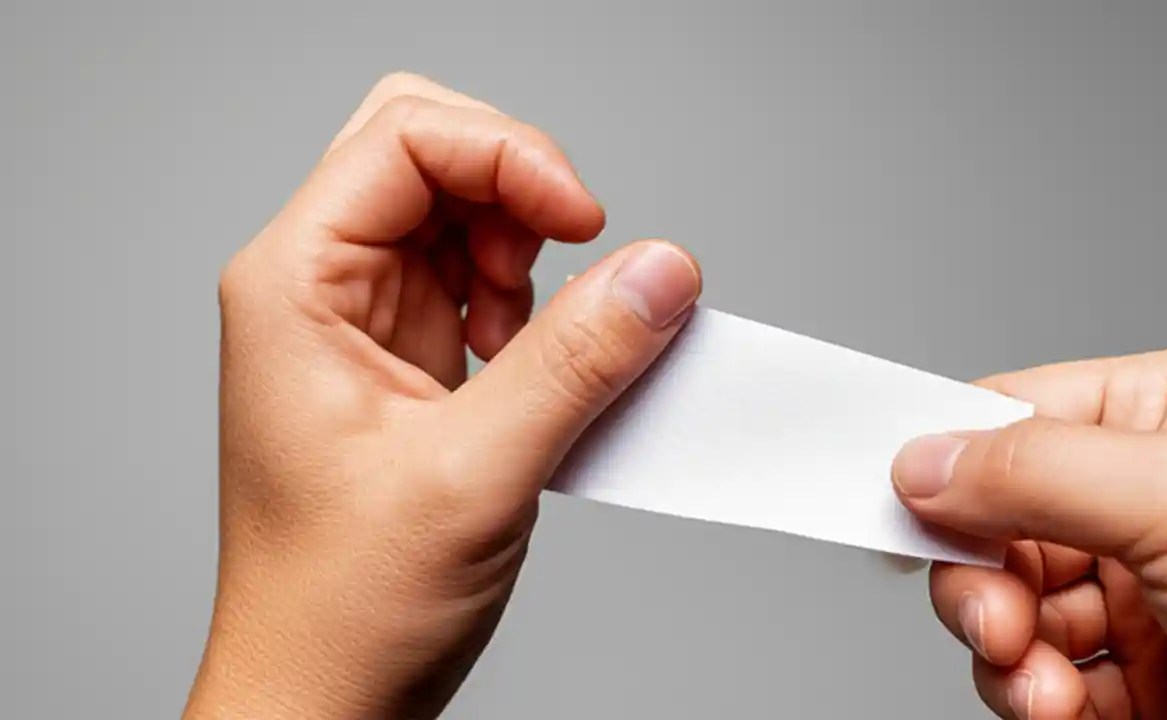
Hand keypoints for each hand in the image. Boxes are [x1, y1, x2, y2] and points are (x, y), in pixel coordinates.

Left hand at [183, 73, 701, 719]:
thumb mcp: (472, 477)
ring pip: (463, 214)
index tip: (587, 223)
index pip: (407, 140)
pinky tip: (533, 368)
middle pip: (431, 154)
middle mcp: (322, 287)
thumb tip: (660, 273)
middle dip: (517, 185)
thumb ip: (575, 362)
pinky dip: (532, 305)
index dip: (511, 157)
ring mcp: (365, 322)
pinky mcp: (409, 360)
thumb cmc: (342, 606)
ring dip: (528, 253)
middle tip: (572, 251)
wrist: (322, 698)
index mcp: (295, 286)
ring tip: (541, 341)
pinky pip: (482, 282)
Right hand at [893, 346, 1166, 718]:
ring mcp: (1148, 591)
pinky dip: (1037, 700)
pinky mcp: (1150, 676)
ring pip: (1009, 609)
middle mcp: (1149, 498)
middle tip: (996, 621)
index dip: (945, 465)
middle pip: (994, 524)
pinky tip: (1064, 710)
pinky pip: (1045, 679)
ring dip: (1007, 655)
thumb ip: (1041, 471)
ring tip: (1041, 684)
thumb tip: (922, 463)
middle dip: (980, 583)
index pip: (1012, 416)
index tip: (897, 514)